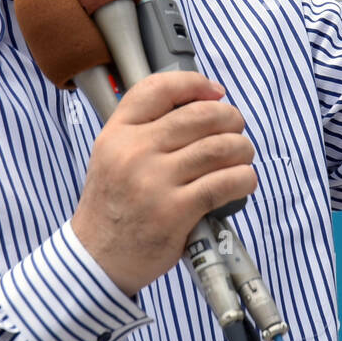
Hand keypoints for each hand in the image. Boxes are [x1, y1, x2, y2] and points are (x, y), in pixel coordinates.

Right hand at [70, 71, 257, 296]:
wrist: (97, 257)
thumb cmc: (113, 204)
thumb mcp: (112, 155)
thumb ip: (145, 129)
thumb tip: (201, 103)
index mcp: (117, 133)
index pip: (159, 89)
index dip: (195, 84)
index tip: (215, 92)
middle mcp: (135, 152)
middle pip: (200, 115)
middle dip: (230, 118)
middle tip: (235, 130)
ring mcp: (155, 182)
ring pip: (219, 147)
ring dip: (242, 149)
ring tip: (242, 157)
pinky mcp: (176, 211)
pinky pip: (225, 183)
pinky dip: (244, 178)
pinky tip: (243, 181)